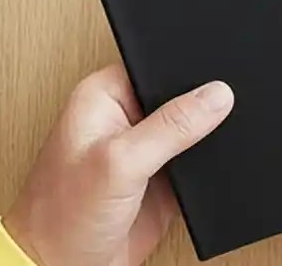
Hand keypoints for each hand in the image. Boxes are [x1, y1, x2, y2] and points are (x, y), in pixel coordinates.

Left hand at [3, 65, 233, 265]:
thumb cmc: (62, 216)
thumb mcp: (121, 162)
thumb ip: (171, 126)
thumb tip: (217, 94)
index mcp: (105, 96)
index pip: (159, 65)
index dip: (190, 71)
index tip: (218, 82)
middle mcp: (126, 117)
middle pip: (182, 95)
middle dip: (203, 107)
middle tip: (213, 121)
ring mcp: (147, 147)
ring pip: (195, 128)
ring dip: (206, 138)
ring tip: (203, 151)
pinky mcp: (164, 175)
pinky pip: (199, 159)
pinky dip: (208, 164)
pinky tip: (206, 171)